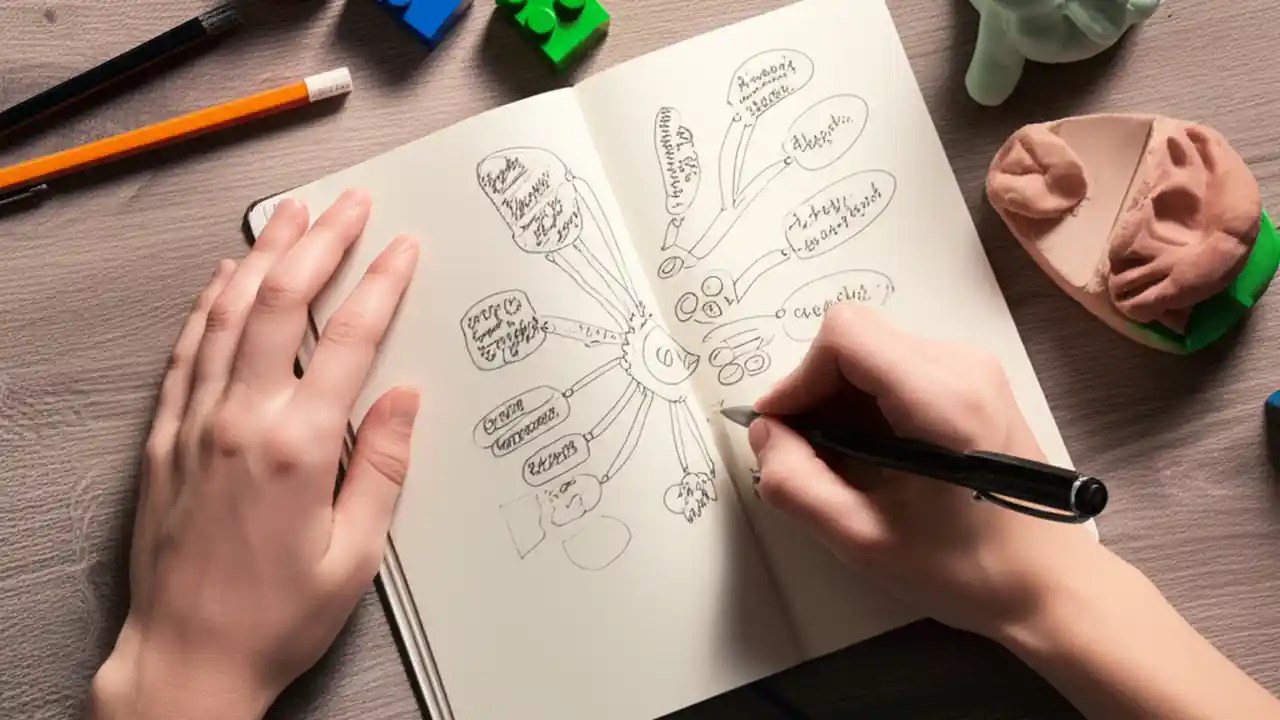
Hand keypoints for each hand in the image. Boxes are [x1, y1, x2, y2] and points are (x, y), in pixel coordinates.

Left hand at [89, 190, 419, 719]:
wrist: (186, 657)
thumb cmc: (275, 617)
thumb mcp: (355, 555)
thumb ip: (383, 468)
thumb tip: (404, 398)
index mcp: (297, 449)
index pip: (349, 341)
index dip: (380, 284)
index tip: (401, 247)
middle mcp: (240, 422)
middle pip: (281, 304)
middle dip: (320, 244)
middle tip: (347, 204)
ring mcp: (195, 425)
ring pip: (228, 314)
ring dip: (262, 257)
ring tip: (289, 216)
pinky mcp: (165, 438)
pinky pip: (186, 351)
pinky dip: (208, 305)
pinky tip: (225, 279)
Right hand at [748, 302, 1100, 639]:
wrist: (1050, 583)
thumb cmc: (966, 570)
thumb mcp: (862, 540)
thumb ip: (796, 484)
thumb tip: (764, 434)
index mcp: (942, 399)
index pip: (845, 335)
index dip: (798, 377)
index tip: (782, 429)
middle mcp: (963, 365)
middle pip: (856, 338)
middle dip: (816, 390)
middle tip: (806, 452)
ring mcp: (974, 369)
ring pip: (874, 350)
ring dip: (840, 398)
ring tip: (841, 461)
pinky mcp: (976, 381)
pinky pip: (898, 365)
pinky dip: (867, 401)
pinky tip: (873, 453)